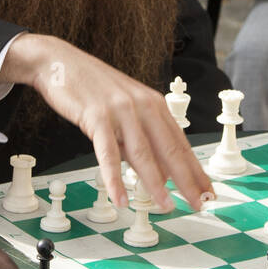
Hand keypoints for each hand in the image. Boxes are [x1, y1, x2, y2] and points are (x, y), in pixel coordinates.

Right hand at [1, 34, 213, 212]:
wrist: (59, 62)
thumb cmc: (92, 87)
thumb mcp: (124, 110)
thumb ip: (139, 138)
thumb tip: (157, 173)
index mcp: (154, 104)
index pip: (181, 144)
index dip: (196, 170)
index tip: (208, 191)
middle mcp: (143, 106)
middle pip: (170, 150)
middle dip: (187, 180)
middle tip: (200, 204)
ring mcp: (121, 111)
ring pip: (143, 154)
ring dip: (156, 184)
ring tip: (166, 206)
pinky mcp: (96, 117)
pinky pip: (108, 154)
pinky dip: (115, 179)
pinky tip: (120, 198)